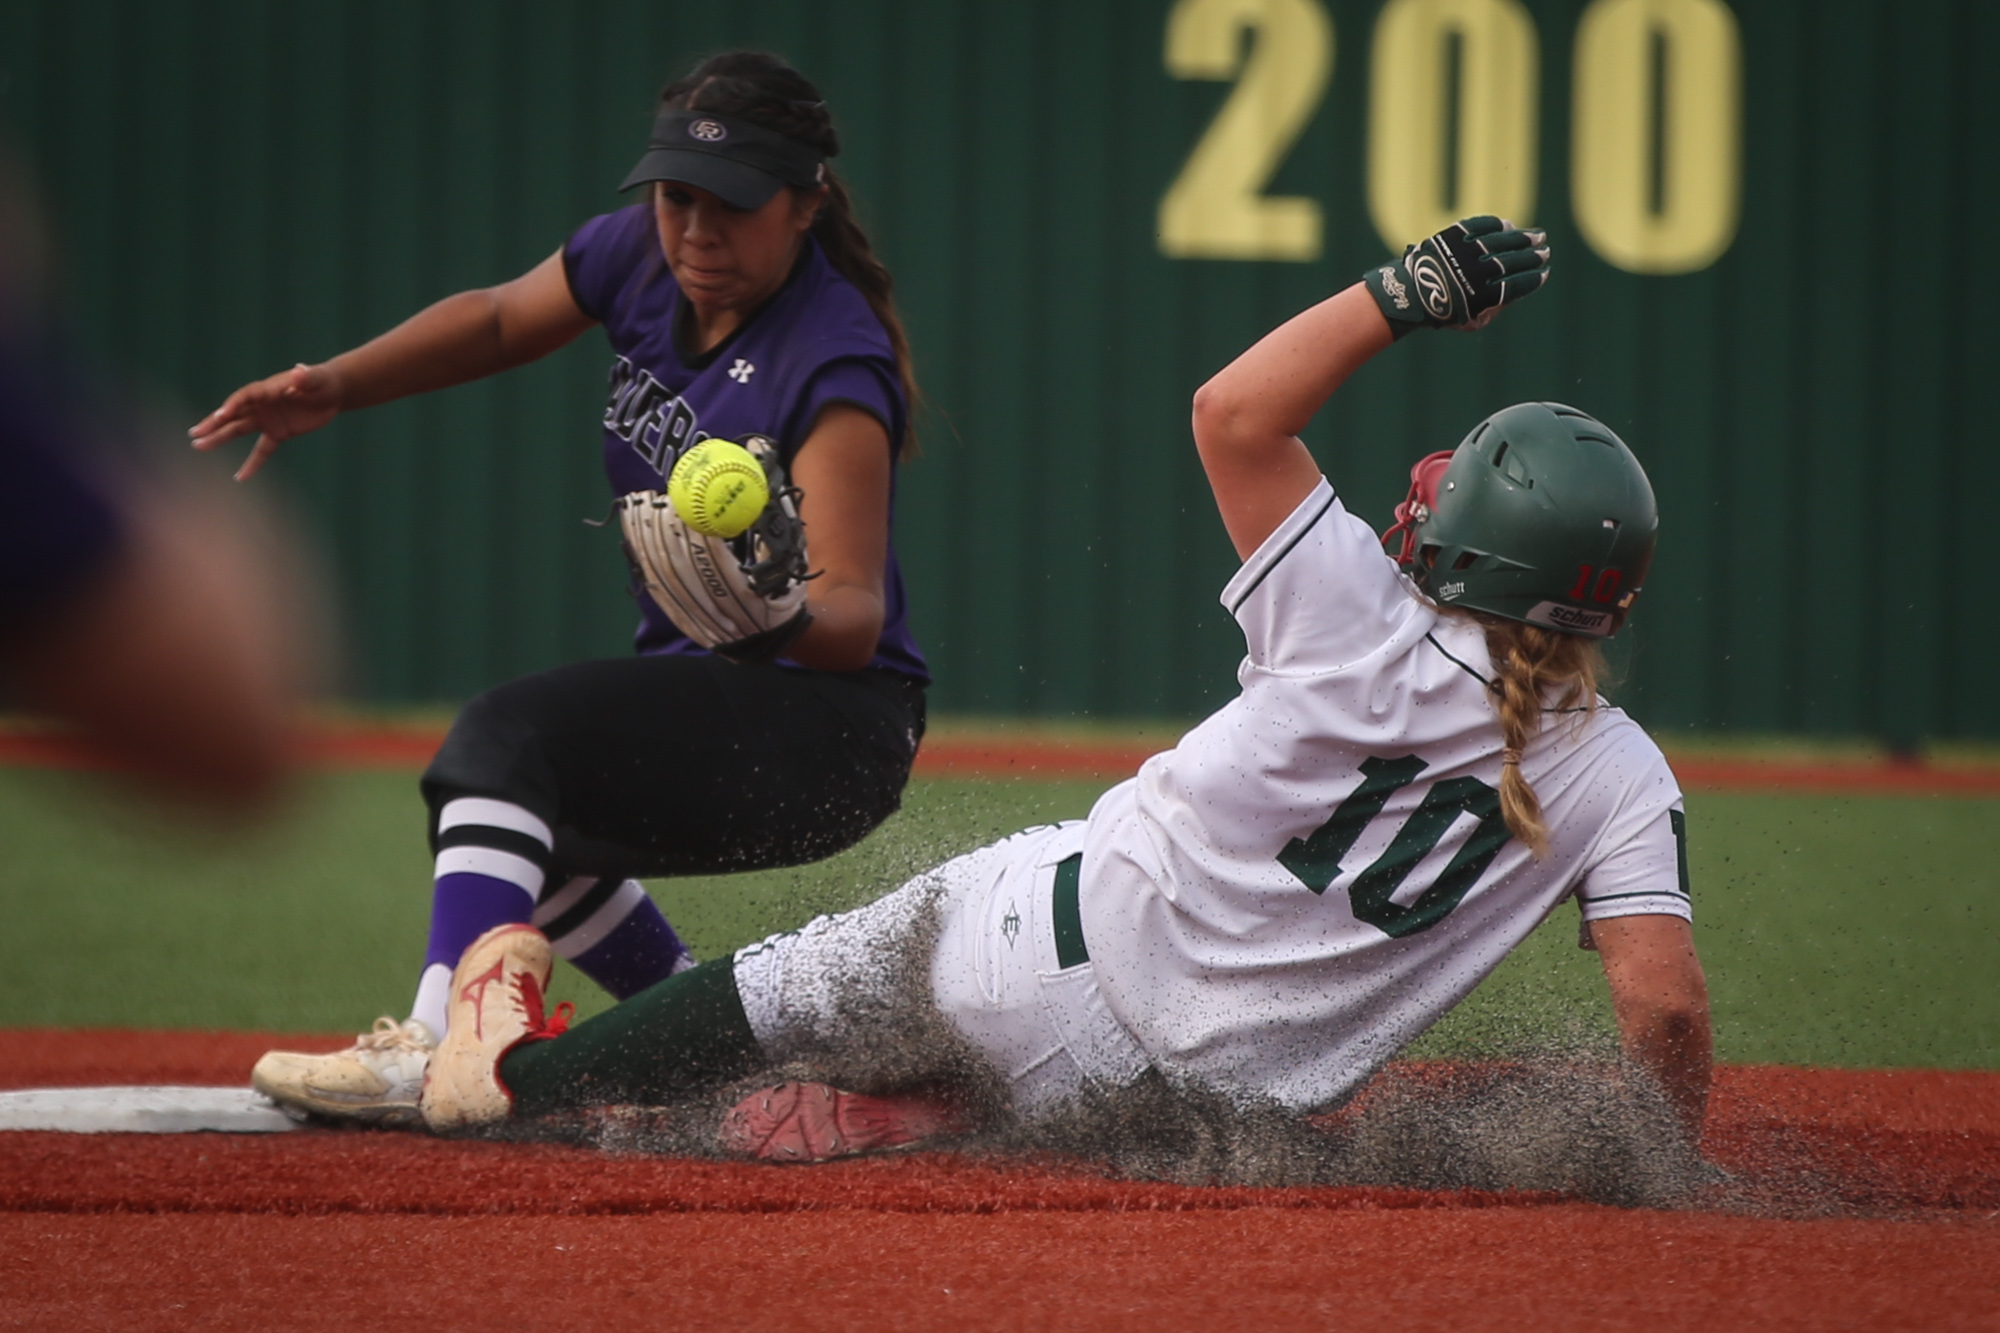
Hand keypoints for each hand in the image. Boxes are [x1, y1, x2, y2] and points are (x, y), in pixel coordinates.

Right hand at [188, 362, 344, 480]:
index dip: (232, 405)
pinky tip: (240, 477)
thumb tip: (299, 372)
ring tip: (199, 446)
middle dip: (214, 423)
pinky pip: (262, 450)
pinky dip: (252, 463)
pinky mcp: (278, 433)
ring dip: (220, 438)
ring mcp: (267, 419)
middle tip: (195, 434)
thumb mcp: (315, 378)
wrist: (332, 392)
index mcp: (266, 389)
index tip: (221, 416)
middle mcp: (261, 404)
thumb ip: (305, 377)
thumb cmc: (322, 380)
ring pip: (239, 430)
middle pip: (233, 414)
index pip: (244, 397)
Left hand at [1363, 216, 1549, 339]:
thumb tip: (1516, 291)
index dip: (1533, 279)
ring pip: (1499, 240)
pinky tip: (1508, 225)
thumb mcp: (1471, 322)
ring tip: (1537, 235)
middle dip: (1532, 256)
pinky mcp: (1451, 237)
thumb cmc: (1443, 311)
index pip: (1515, 286)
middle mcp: (1473, 273)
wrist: (1408, 295)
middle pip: (1511, 261)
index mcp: (1480, 297)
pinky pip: (1478, 226)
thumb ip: (1495, 309)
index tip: (1545, 272)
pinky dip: (1494, 224)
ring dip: (1521, 236)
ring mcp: (1462, 253)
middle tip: (1545, 252)